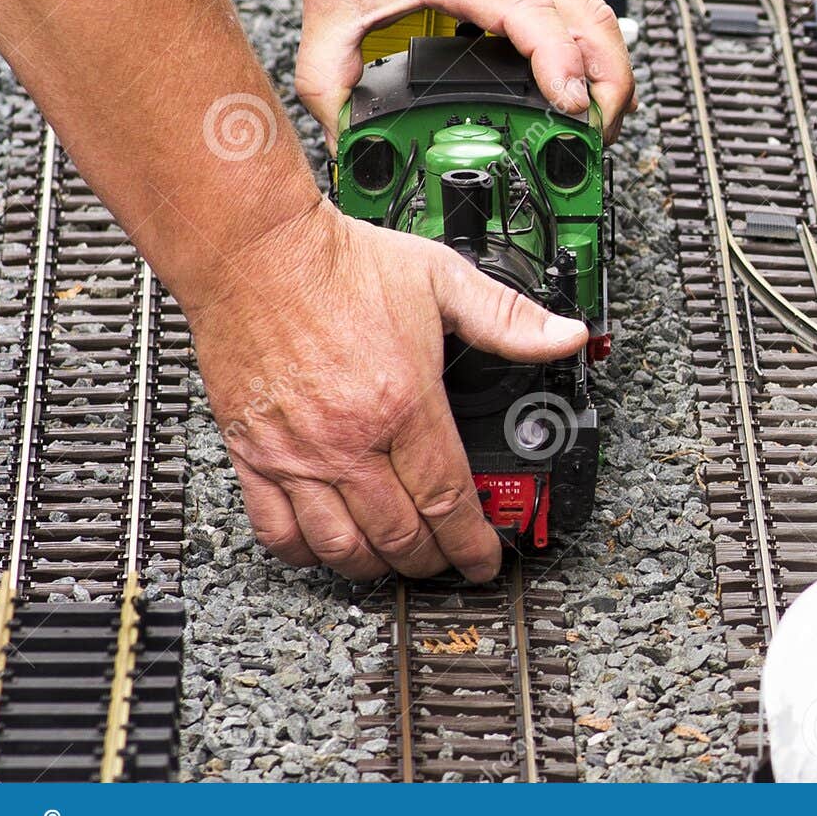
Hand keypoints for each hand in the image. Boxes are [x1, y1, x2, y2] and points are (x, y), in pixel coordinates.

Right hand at [187, 200, 588, 580]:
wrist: (255, 250)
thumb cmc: (339, 263)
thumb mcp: (442, 279)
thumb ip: (507, 317)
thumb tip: (563, 334)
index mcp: (403, 402)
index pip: (448, 499)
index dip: (473, 543)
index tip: (485, 559)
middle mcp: (350, 438)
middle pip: (400, 534)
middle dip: (432, 559)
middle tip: (446, 559)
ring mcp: (297, 452)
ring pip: (340, 546)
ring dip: (374, 566)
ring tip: (394, 559)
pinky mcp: (253, 452)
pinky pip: (276, 529)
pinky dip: (305, 553)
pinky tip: (324, 547)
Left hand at [295, 0, 634, 146]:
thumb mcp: (327, 4)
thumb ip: (326, 78)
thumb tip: (342, 138)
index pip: (533, 15)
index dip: (559, 64)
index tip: (568, 106)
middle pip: (593, 23)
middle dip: (608, 88)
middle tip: (595, 141)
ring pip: (599, 18)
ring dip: (611, 73)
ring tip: (597, 126)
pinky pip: (582, 11)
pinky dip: (594, 53)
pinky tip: (579, 88)